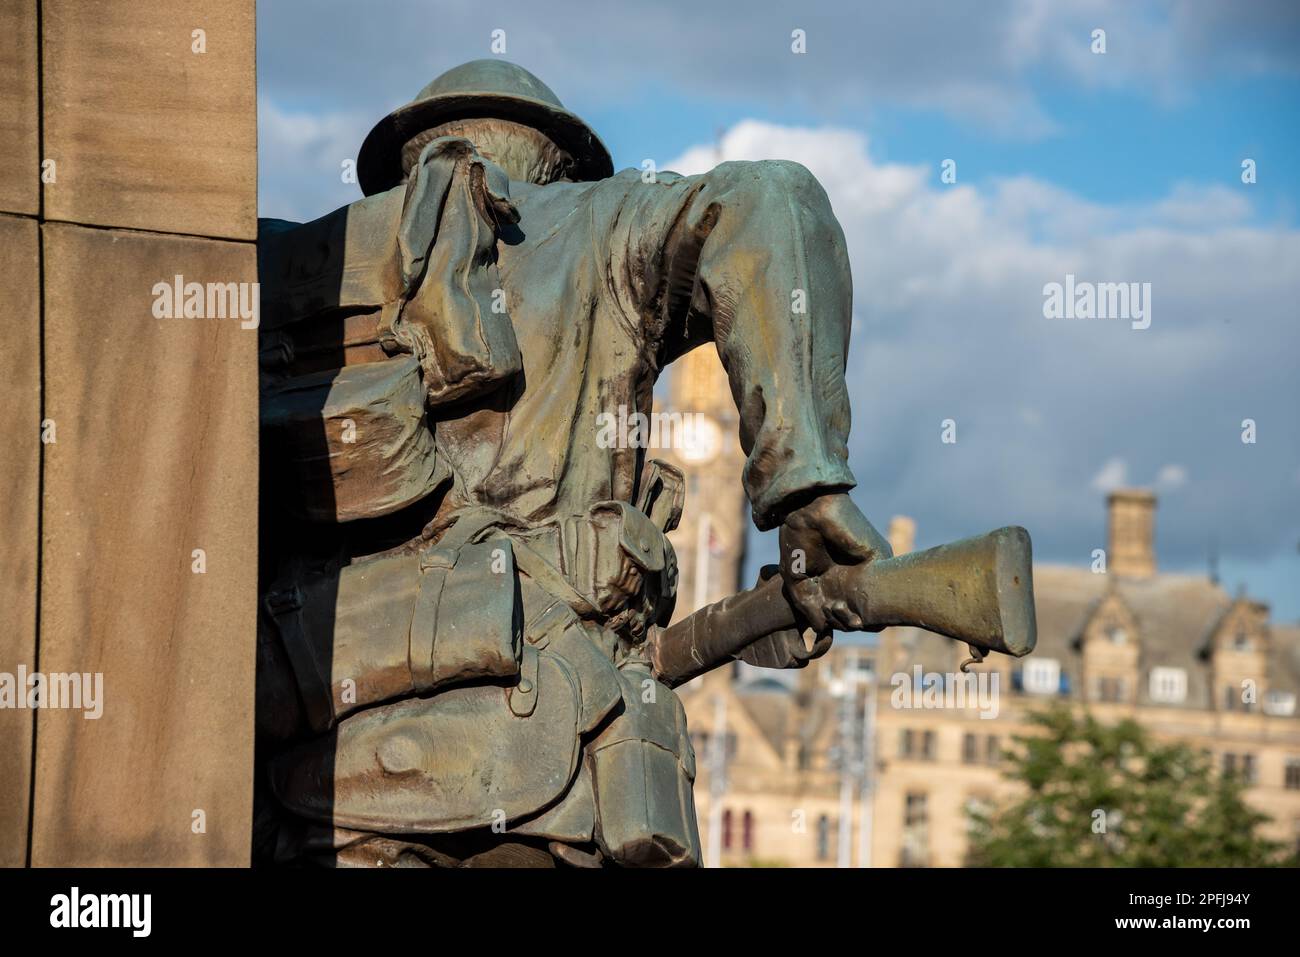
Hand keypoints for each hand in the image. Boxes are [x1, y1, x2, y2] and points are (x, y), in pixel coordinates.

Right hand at [779, 493, 891, 631]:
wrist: (806, 510)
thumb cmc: (798, 540)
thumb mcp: (797, 580)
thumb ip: (807, 606)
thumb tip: (821, 628)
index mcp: (836, 580)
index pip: (843, 611)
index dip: (833, 622)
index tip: (821, 621)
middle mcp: (854, 576)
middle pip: (861, 613)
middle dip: (846, 623)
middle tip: (830, 616)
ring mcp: (869, 569)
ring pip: (875, 607)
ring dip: (855, 618)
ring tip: (836, 609)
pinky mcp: (880, 558)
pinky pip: (883, 593)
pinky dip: (865, 605)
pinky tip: (845, 603)